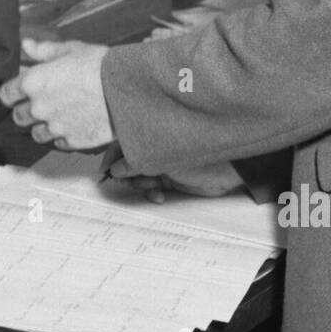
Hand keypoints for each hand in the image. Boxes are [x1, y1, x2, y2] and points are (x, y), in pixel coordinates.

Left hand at [0, 38, 113, 149]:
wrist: (128, 90)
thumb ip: (44, 50)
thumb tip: (25, 44)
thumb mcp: (71, 49)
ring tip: (60, 115)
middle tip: (43, 103)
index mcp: (33, 82)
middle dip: (27, 110)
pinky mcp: (71, 141)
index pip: (5, 95)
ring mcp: (53, 127)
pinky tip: (74, 124)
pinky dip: (62, 136)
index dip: (12, 93)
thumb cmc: (100, 65)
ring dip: (43, 126)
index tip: (22, 91)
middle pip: (18, 117)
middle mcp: (38, 108)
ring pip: (36, 134)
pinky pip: (58, 143)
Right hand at [106, 156, 243, 203]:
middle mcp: (154, 149)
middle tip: (132, 183)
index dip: (110, 157)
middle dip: (127, 176)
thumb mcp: (160, 158)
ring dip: (142, 185)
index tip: (103, 172)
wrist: (227, 170)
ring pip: (139, 178)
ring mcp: (162, 164)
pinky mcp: (170, 179)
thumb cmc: (197, 153)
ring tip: (153, 186)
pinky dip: (153, 193)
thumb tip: (114, 170)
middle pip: (128, 164)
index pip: (122, 144)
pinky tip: (160, 196)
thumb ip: (134, 163)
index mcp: (150, 136)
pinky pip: (152, 188)